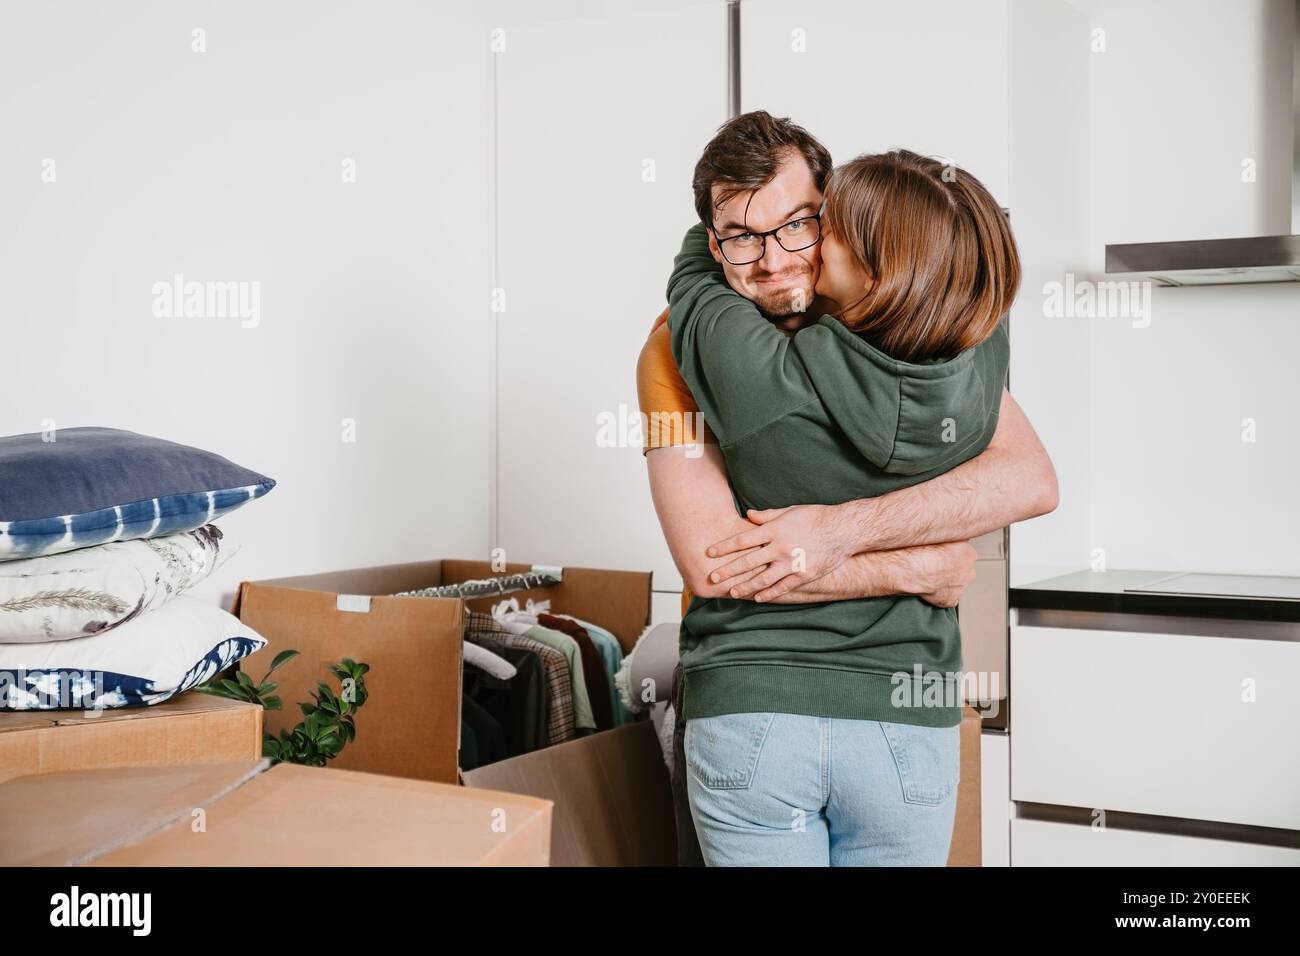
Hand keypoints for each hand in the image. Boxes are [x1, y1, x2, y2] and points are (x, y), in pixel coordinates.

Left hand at [703, 504, 858, 601]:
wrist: (844, 530)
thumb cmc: (816, 516)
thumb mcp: (790, 511)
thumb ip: (768, 516)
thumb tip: (749, 515)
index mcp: (775, 530)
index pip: (743, 539)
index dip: (724, 547)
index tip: (710, 552)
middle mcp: (780, 547)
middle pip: (748, 562)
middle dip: (728, 570)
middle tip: (713, 577)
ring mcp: (792, 563)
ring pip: (762, 579)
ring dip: (745, 587)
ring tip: (732, 592)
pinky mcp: (804, 574)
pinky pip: (782, 587)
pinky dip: (769, 594)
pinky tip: (757, 598)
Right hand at [916, 541, 977, 607]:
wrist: (912, 569)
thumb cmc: (921, 550)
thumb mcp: (937, 533)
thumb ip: (947, 536)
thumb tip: (945, 535)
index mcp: (969, 553)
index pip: (964, 551)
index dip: (951, 552)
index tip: (941, 552)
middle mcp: (969, 571)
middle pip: (963, 568)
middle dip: (952, 567)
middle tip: (935, 564)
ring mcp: (961, 587)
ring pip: (957, 583)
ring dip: (947, 581)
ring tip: (930, 576)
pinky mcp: (950, 599)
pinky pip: (949, 598)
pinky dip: (942, 595)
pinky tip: (931, 589)